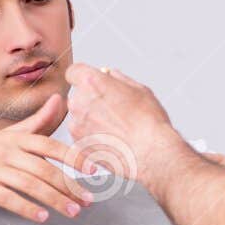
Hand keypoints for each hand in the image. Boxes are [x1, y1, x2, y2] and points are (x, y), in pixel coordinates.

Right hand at [0, 93, 96, 223]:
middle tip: (87, 200)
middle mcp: (7, 151)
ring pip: (30, 185)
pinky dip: (27, 208)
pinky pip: (9, 199)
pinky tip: (43, 217)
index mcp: (17, 138)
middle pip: (43, 169)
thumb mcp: (11, 133)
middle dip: (68, 185)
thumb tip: (60, 99)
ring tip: (72, 212)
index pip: (50, 146)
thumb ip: (38, 120)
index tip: (93, 169)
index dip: (73, 157)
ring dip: (54, 200)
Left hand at [64, 63, 180, 182]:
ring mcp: (76, 124)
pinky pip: (81, 135)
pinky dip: (92, 137)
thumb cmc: (148, 122)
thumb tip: (111, 76)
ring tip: (115, 128)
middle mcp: (79, 101)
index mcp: (92, 82)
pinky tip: (112, 140)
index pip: (74, 72)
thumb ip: (119, 79)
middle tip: (113, 110)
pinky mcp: (78, 144)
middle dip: (91, 100)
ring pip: (79, 117)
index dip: (83, 77)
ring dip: (91, 120)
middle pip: (78, 96)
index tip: (90, 83)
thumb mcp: (139, 89)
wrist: (150, 153)